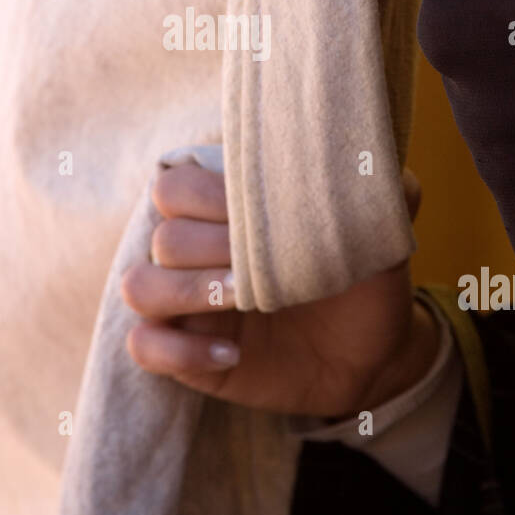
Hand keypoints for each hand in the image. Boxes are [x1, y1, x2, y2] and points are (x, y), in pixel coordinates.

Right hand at [120, 165, 437, 418]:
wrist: (374, 353)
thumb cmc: (365, 280)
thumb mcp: (376, 232)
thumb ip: (371, 190)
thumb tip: (364, 160)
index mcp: (225, 211)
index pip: (175, 185)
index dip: (206, 199)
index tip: (262, 217)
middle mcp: (197, 251)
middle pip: (162, 236)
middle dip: (207, 248)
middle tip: (257, 267)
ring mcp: (186, 304)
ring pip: (138, 287)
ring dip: (186, 292)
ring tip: (245, 301)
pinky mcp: (185, 353)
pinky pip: (142, 347)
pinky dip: (179, 351)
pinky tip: (233, 354)